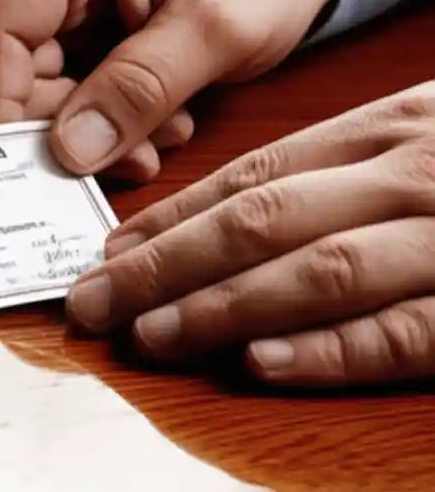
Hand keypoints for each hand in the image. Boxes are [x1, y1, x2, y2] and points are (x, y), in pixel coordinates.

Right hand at [0, 0, 350, 180]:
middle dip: (67, 124)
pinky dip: (107, 108)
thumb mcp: (219, 27)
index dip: (2, 106)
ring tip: (163, 134)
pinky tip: (159, 116)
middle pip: (16, 61)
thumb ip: (141, 90)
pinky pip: (69, 72)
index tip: (24, 170)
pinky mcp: (81, 5)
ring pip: (41, 76)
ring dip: (95, 123)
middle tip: (133, 159)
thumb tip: (69, 152)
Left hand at [65, 82, 434, 385]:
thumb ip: (357, 166)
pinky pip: (403, 332)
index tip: (105, 253)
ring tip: (147, 335)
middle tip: (91, 303)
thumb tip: (241, 219)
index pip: (257, 174)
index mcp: (393, 128)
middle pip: (264, 219)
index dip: (171, 219)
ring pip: (319, 270)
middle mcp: (413, 176)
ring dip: (221, 306)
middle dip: (164, 265)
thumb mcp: (433, 136)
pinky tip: (255, 363)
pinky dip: (327, 350)